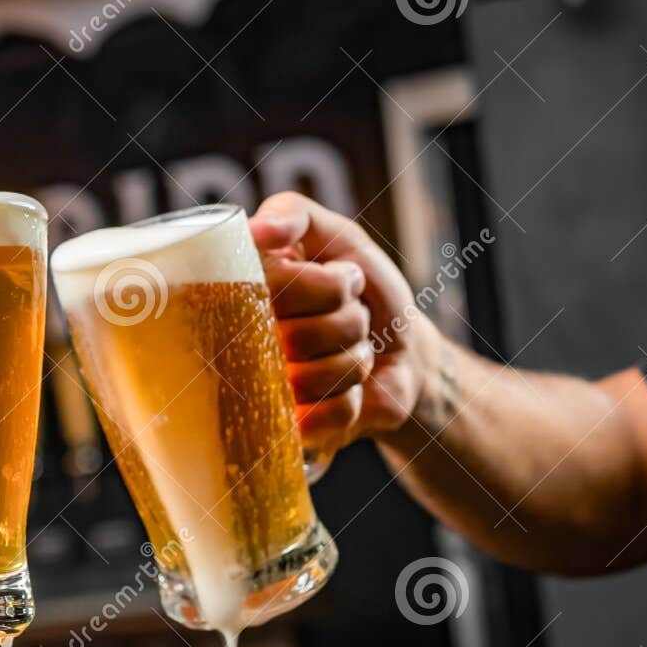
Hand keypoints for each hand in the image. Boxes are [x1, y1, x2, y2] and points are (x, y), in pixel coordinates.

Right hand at [248, 192, 439, 451]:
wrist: (403, 354)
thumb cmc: (365, 291)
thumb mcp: (338, 238)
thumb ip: (295, 215)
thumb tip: (255, 230)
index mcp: (244, 295)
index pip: (271, 289)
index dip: (318, 287)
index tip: (343, 277)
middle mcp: (243, 343)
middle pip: (296, 337)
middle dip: (345, 321)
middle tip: (351, 314)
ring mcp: (264, 392)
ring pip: (312, 380)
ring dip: (352, 360)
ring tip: (350, 349)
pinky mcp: (294, 431)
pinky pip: (326, 416)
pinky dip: (351, 399)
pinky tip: (348, 390)